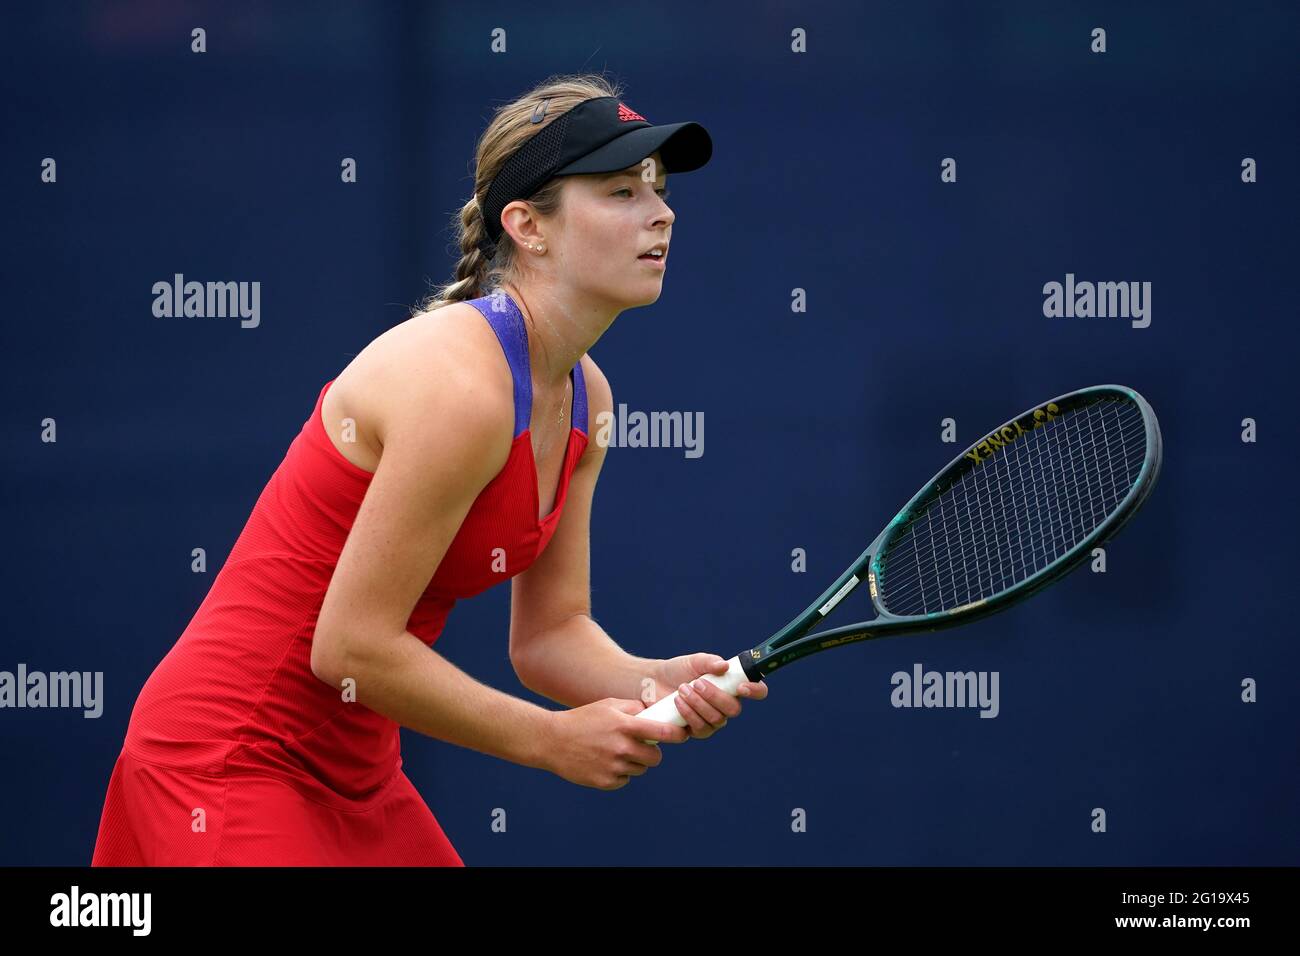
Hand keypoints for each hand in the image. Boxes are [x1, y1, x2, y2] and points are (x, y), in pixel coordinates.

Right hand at [542, 698, 688, 789]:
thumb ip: (633, 708)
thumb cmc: (583, 719)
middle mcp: (621, 748)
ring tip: (616, 752)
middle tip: (641, 746)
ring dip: (635, 762)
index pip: (662, 732)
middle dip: (652, 752)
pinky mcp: (605, 782)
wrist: (552, 741)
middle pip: (655, 757)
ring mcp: (613, 767)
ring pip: (640, 769)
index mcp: (624, 726)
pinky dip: (619, 773)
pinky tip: (604, 762)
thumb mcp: (608, 706)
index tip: (683, 735)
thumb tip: (656, 712)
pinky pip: (625, 779)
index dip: (677, 735)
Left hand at [650, 653, 768, 739]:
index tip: (742, 686)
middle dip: (715, 697)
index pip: (757, 691)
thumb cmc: (679, 670)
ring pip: (716, 720)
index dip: (756, 691)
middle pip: (734, 709)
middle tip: (697, 683)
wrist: (654, 682)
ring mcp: (713, 720)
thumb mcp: (694, 661)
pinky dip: (688, 713)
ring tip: (682, 689)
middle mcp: (726, 706)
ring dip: (698, 704)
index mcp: (732, 687)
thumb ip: (709, 662)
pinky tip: (677, 701)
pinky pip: (700, 729)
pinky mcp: (696, 730)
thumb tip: (724, 666)